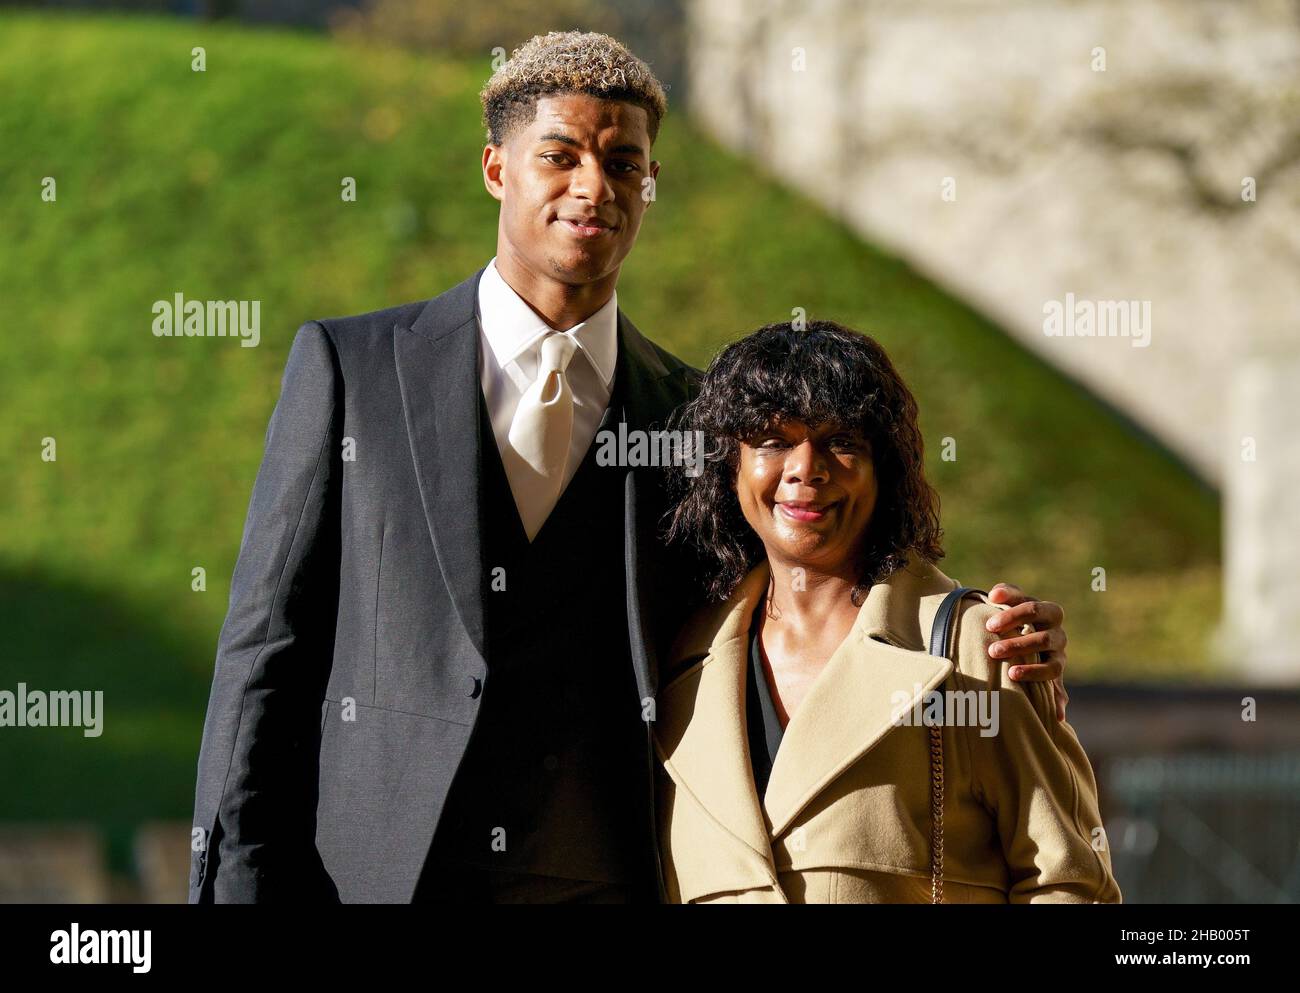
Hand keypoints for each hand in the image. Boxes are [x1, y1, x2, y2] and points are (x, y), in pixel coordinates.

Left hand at [985, 584, 1068, 720]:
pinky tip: (1056, 714)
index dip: (1013, 616)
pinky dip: (1059, 701)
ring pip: (1052, 666)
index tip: (989, 624)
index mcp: (1049, 612)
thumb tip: (995, 594)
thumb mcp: (1010, 601)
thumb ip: (1004, 593)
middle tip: (992, 650)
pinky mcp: (1057, 676)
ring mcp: (1060, 657)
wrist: (1025, 632)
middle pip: (1042, 638)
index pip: (1034, 609)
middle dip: (1017, 645)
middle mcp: (1058, 635)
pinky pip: (1060, 690)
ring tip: (1011, 674)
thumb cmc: (1013, 615)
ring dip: (1032, 670)